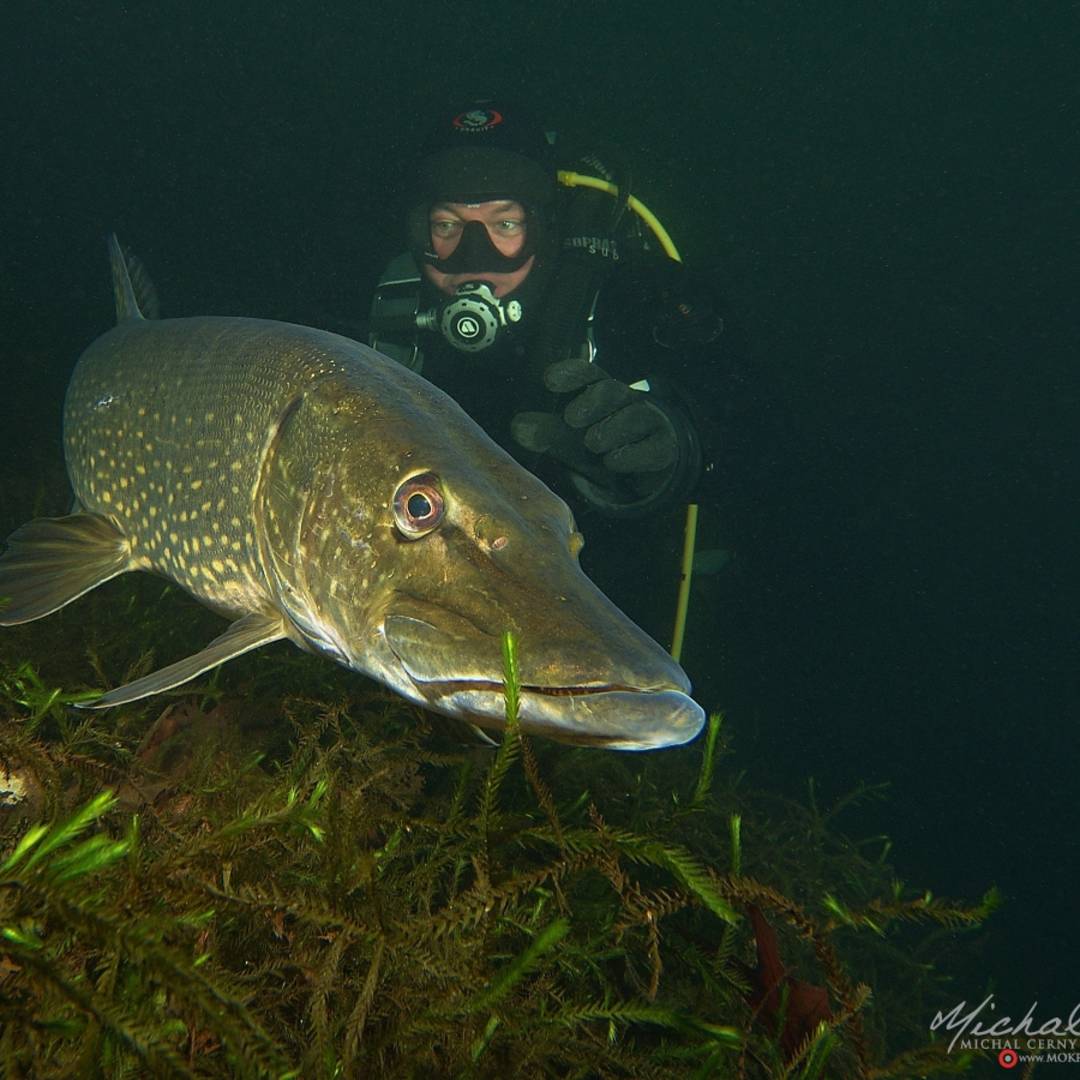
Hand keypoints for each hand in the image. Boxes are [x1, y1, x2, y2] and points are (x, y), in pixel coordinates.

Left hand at [512, 359, 677, 475]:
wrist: (645, 466)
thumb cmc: (602, 441)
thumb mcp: (571, 438)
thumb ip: (547, 432)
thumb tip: (517, 426)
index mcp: (600, 391)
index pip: (588, 373)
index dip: (570, 373)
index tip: (549, 380)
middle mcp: (626, 401)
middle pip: (612, 390)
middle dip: (592, 401)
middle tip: (571, 418)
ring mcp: (649, 423)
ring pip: (634, 417)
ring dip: (611, 429)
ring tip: (592, 443)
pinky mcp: (664, 449)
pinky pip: (653, 448)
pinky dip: (632, 455)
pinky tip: (613, 462)